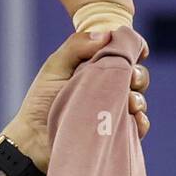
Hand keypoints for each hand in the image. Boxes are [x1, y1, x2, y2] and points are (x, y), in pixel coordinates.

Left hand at [3, 31, 150, 170]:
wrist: (34, 141)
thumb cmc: (41, 102)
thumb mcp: (55, 67)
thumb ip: (77, 46)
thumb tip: (107, 34)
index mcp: (94, 67)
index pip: (121, 53)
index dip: (133, 49)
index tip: (139, 50)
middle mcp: (106, 88)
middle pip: (135, 75)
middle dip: (138, 74)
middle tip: (131, 77)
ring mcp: (112, 112)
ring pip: (139, 100)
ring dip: (139, 98)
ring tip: (129, 103)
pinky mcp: (115, 134)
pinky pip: (137, 127)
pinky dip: (141, 122)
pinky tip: (135, 119)